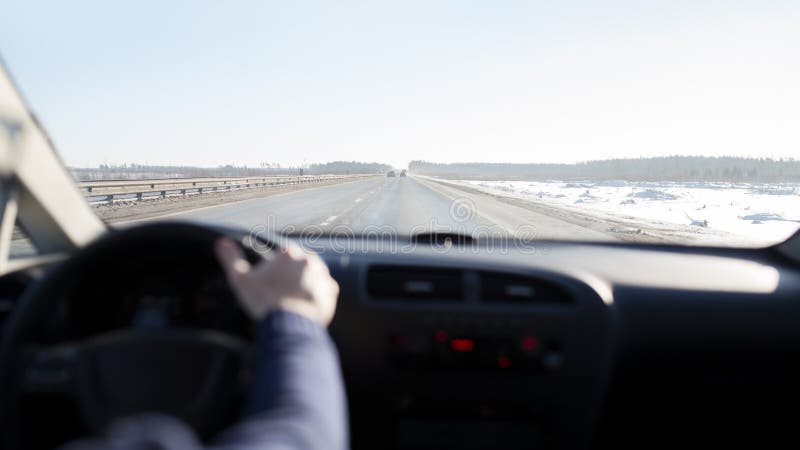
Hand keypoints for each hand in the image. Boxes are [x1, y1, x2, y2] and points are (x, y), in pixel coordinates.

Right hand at [214, 237, 338, 325]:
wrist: (288, 325)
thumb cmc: (264, 301)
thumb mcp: (241, 279)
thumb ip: (232, 259)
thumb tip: (222, 243)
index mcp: (288, 253)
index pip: (283, 255)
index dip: (276, 269)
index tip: (272, 282)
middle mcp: (308, 260)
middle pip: (299, 265)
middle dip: (292, 276)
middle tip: (282, 293)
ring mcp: (322, 276)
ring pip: (313, 276)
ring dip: (306, 285)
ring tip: (293, 300)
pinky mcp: (330, 292)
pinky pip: (325, 291)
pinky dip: (317, 296)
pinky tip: (305, 306)